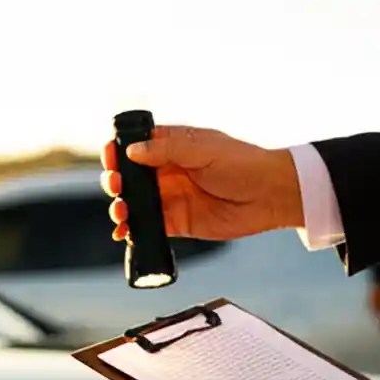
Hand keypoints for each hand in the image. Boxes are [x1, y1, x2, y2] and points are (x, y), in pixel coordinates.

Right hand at [100, 126, 302, 241]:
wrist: (269, 195)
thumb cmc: (243, 164)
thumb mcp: (204, 149)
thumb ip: (167, 149)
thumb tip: (132, 151)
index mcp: (172, 147)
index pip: (135, 146)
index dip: (118, 151)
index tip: (110, 157)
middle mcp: (168, 172)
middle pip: (129, 177)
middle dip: (115, 181)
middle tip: (116, 186)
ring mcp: (171, 198)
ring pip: (135, 203)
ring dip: (121, 207)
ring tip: (120, 212)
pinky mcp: (177, 222)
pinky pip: (148, 227)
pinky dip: (133, 230)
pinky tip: (124, 232)